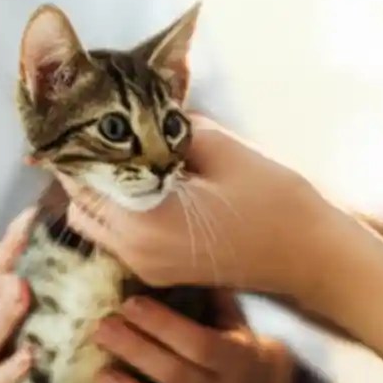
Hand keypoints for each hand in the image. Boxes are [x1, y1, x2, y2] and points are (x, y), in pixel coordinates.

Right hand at [0, 209, 36, 382]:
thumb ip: (18, 298)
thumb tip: (63, 259)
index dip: (11, 239)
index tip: (31, 211)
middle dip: (5, 262)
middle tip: (24, 236)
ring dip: (5, 310)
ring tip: (21, 289)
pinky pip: (0, 382)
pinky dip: (13, 370)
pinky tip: (29, 358)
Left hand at [59, 114, 331, 294]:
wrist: (310, 254)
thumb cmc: (273, 199)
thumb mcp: (221, 149)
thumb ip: (171, 129)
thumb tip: (137, 109)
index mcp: (144, 221)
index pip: (82, 182)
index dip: (75, 150)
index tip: (72, 122)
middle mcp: (135, 252)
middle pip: (80, 208)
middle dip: (84, 172)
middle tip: (99, 136)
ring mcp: (146, 268)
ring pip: (96, 227)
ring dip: (100, 195)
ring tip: (122, 159)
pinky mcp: (160, 273)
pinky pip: (118, 240)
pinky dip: (118, 213)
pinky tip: (143, 184)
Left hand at [92, 293, 295, 382]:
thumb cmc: (237, 348)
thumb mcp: (233, 321)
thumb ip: (208, 297)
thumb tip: (173, 260)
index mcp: (237, 360)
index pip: (197, 343)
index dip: (162, 324)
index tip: (129, 303)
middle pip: (174, 375)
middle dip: (135, 350)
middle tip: (102, 327)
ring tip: (100, 371)